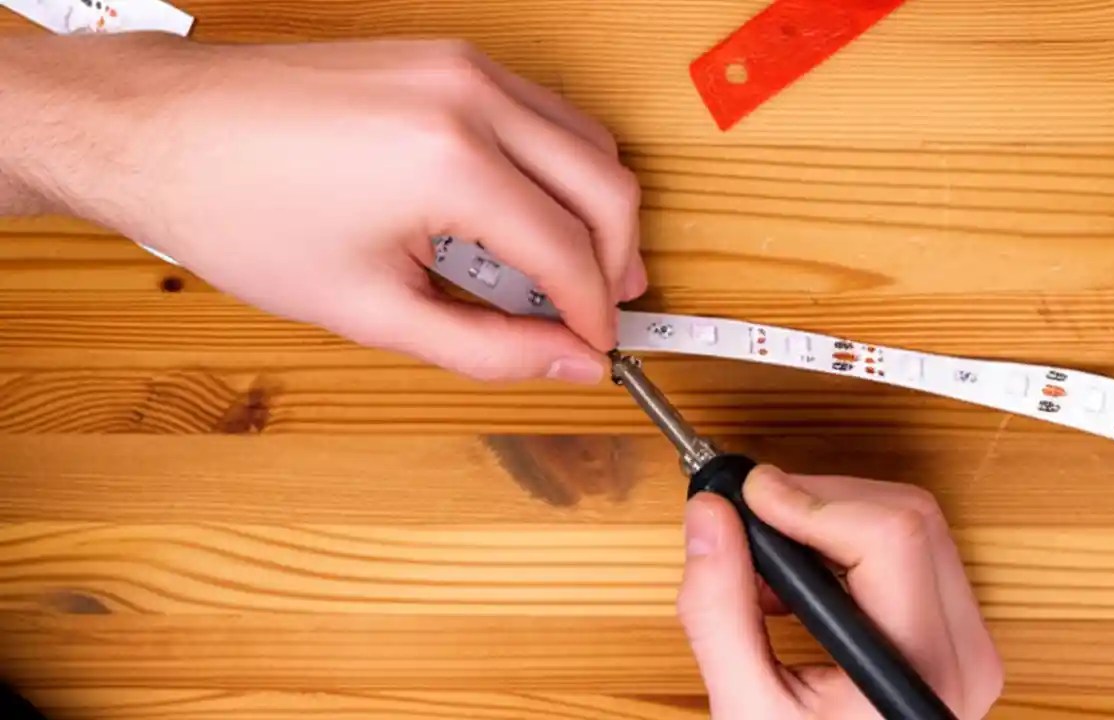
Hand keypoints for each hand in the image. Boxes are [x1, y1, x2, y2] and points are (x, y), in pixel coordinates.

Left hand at [1, 35, 643, 381]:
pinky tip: (524, 216)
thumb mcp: (371, 310)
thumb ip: (487, 347)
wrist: (162, 132)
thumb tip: (564, 361)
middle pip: (607, 183)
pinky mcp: (445, 56)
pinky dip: (554, 167)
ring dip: (593, 209)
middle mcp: (470, 96)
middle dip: (617, 260)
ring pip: (585, 138)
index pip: (571, 251)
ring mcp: (460, 65)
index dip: (593, 314)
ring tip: (566, 270)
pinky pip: (540, 111)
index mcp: (451, 161)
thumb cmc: (239, 210)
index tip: (593, 348)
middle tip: (599, 313)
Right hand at [677, 466, 1003, 717]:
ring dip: (829, 520)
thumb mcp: (747, 707)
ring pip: (910, 520)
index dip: (811, 501)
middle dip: (815, 503)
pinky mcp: (953, 628)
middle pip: (904, 514)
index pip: (890, 535)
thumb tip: (709, 516)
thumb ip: (720, 611)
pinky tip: (798, 582)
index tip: (751, 497)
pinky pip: (910, 546)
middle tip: (750, 522)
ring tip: (769, 569)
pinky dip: (846, 541)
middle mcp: (965, 649)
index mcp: (925, 669)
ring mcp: (968, 638)